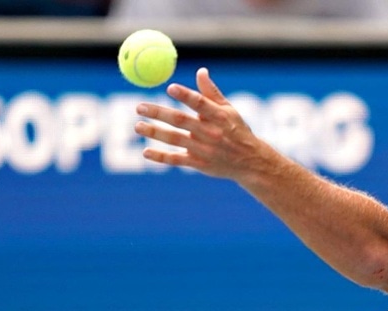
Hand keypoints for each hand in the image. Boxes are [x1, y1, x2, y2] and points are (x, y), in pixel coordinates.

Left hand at [133, 68, 268, 180]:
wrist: (250, 162)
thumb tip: (200, 71)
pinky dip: (161, 157)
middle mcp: (211, 133)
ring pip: (175, 140)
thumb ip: (212, 92)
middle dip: (159, 113)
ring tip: (137, 126)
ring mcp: (204, 150)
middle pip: (181, 121)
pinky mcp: (199, 164)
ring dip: (155, 133)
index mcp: (219, 117)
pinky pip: (177, 160)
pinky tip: (146, 152)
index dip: (185, 96)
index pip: (201, 104)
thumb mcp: (229, 110)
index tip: (170, 88)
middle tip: (139, 106)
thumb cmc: (237, 131)